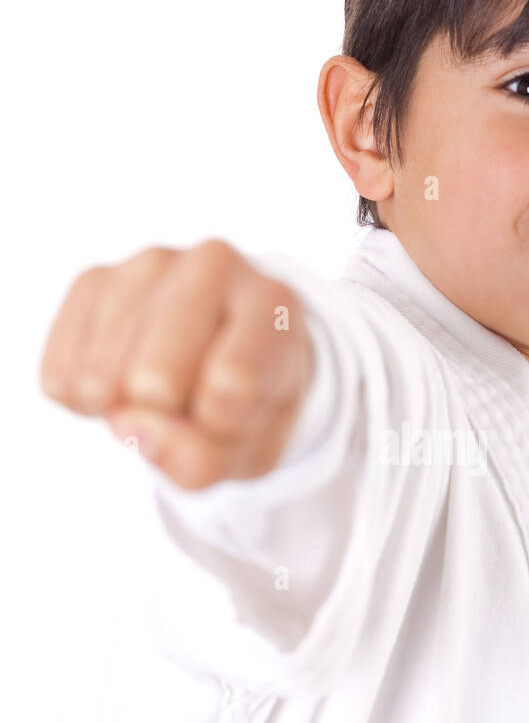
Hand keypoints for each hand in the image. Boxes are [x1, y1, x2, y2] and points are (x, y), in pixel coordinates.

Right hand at [39, 238, 312, 489]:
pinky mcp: (94, 279)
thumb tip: (128, 423)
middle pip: (154, 379)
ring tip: (159, 392)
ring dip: (121, 410)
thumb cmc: (246, 407)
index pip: (232, 384)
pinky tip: (118, 383)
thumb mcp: (250, 451)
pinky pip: (61, 371)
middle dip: (161, 417)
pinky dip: (82, 401)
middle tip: (186, 403)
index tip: (231, 412)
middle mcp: (214, 264)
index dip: (219, 425)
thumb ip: (203, 459)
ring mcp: (148, 265)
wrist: (222, 361)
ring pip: (101, 378)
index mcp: (273, 303)